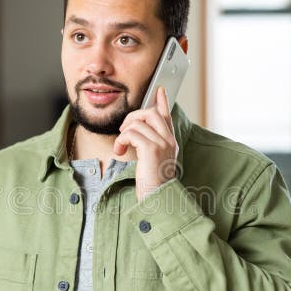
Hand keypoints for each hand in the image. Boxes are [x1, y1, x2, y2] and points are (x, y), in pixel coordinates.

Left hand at [114, 86, 178, 201]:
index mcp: (170, 142)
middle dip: (132, 117)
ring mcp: (162, 143)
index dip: (163, 101)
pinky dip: (121, 140)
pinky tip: (120, 152)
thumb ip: (149, 145)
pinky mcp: (152, 149)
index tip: (160, 90)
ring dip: (124, 132)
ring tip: (121, 146)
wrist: (157, 199)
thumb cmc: (153, 184)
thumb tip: (138, 134)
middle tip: (123, 132)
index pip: (167, 116)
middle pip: (151, 112)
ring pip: (139, 122)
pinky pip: (132, 134)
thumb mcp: (153, 161)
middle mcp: (169, 140)